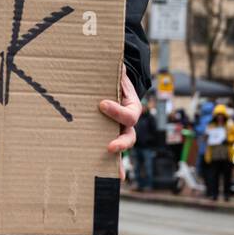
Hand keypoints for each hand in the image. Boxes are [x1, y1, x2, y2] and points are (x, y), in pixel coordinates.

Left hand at [99, 64, 141, 178]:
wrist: (111, 83)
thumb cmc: (113, 76)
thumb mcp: (115, 70)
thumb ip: (114, 66)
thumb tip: (111, 56)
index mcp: (132, 106)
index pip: (129, 113)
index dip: (117, 110)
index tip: (101, 104)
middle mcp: (127, 122)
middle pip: (129, 136)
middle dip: (121, 143)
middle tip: (110, 146)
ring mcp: (118, 131)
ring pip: (121, 148)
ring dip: (117, 162)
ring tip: (113, 176)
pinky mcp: (107, 137)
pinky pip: (110, 153)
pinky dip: (110, 167)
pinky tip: (104, 178)